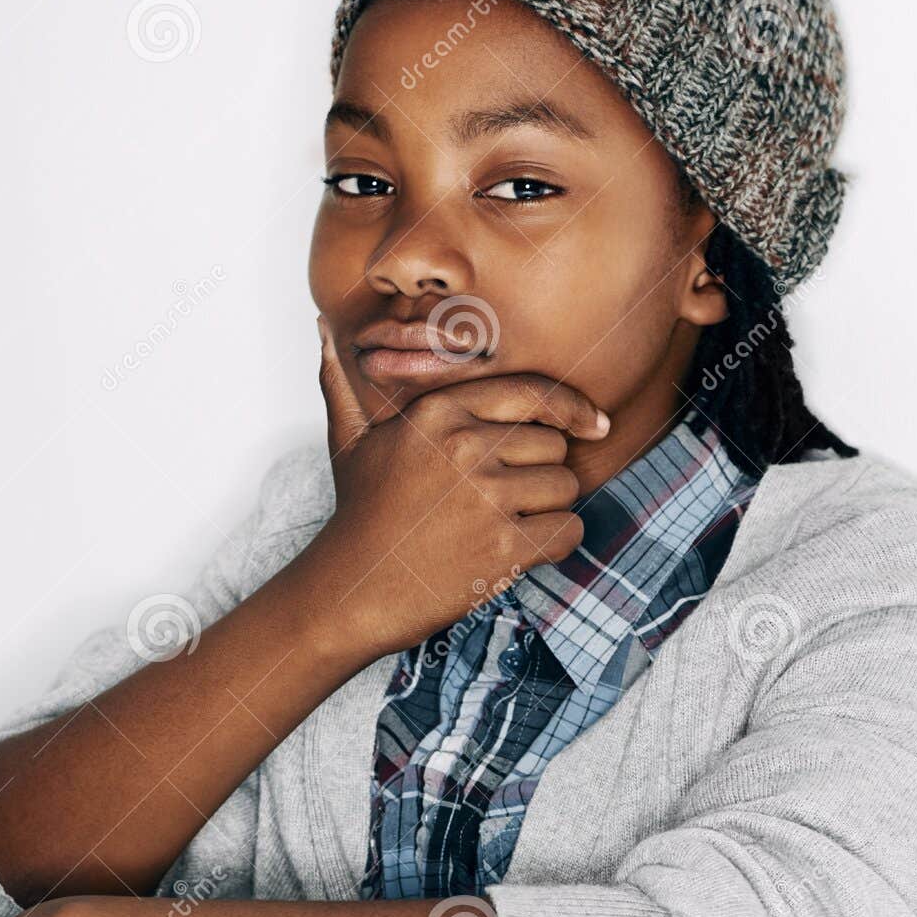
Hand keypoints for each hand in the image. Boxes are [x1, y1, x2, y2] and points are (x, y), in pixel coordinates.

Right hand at [303, 314, 605, 657]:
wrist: (353, 587)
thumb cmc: (359, 513)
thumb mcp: (349, 439)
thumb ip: (342, 380)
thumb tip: (322, 328)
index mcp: (438, 412)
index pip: (532, 392)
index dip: (572, 408)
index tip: (595, 424)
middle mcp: (465, 447)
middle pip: (553, 445)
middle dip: (540, 472)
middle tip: (503, 499)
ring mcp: (486, 498)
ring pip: (565, 487)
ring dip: (547, 509)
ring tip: (503, 525)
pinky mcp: (502, 547)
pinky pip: (568, 531)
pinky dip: (555, 543)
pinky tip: (519, 551)